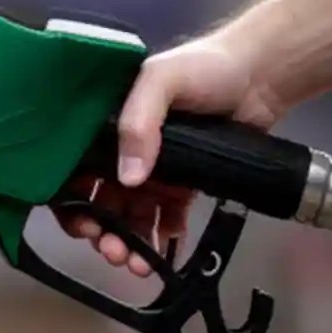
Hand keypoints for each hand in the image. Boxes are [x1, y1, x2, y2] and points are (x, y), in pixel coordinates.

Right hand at [55, 32, 287, 275]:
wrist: (261, 77)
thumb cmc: (204, 68)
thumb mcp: (161, 79)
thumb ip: (138, 122)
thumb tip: (127, 178)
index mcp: (105, 125)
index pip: (74, 168)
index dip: (70, 201)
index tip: (83, 224)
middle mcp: (123, 150)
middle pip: (99, 200)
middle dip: (101, 231)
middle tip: (113, 251)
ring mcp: (154, 170)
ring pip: (130, 215)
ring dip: (128, 242)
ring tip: (137, 264)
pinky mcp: (184, 184)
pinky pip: (166, 217)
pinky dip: (163, 238)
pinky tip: (165, 251)